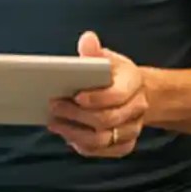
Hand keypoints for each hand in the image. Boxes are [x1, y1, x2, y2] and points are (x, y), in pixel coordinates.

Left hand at [48, 31, 147, 157]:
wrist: (137, 94)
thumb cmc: (116, 75)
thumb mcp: (108, 58)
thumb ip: (95, 51)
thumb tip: (87, 39)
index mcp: (133, 83)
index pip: (117, 95)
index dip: (96, 98)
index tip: (74, 96)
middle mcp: (136, 109)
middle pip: (107, 119)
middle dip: (77, 115)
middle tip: (54, 107)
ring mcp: (132, 129)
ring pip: (103, 139)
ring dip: (75, 133)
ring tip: (55, 124)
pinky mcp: (124, 144)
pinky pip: (103, 152)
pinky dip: (84, 147)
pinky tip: (67, 136)